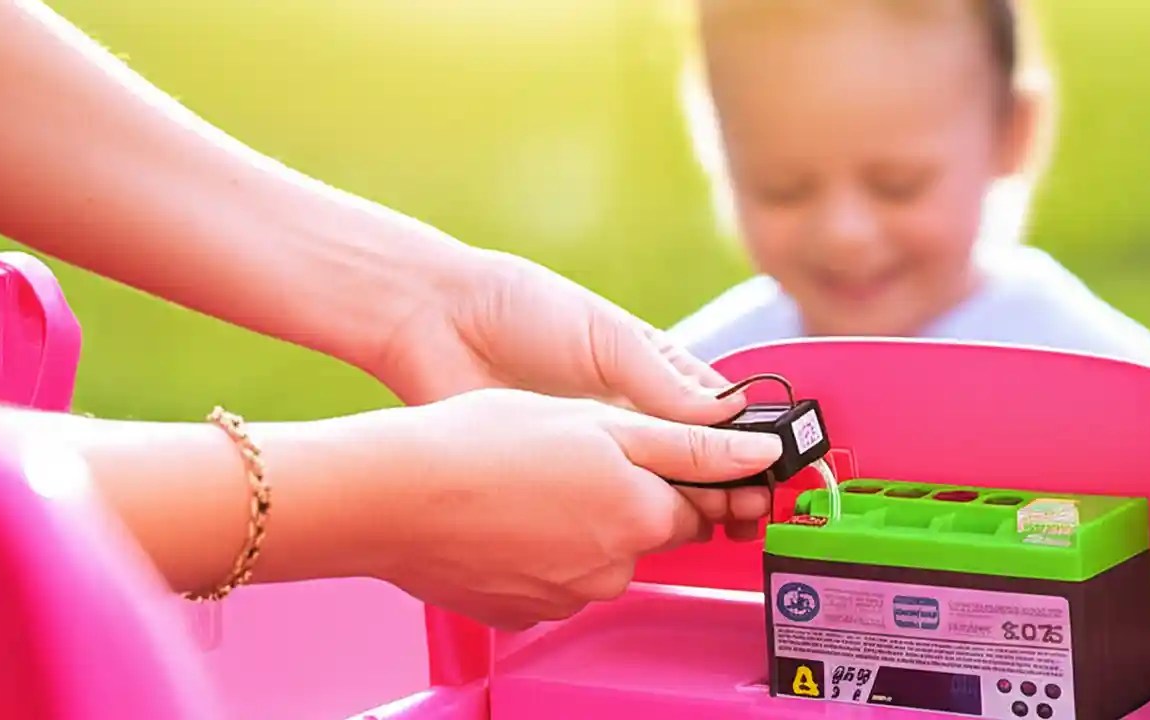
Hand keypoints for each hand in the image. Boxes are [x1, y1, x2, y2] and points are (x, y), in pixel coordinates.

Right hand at [342, 389, 781, 630]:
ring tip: (523, 485)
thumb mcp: (598, 423)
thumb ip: (688, 447)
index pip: (694, 508)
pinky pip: (547, 580)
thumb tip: (759, 455)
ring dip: (577, 526)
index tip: (646, 460)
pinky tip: (501, 519)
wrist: (390, 496)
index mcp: (639, 518)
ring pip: (594, 559)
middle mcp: (612, 570)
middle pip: (643, 536)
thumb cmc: (484, 444)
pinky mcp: (519, 613)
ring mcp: (564, 598)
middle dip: (624, 502)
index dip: (676, 479)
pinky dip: (535, 553)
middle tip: (569, 459)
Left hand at [367, 248, 771, 537]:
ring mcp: (594, 450)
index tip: (769, 472)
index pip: (716, 417)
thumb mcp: (605, 337)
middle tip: (747, 513)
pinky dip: (627, 523)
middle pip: (691, 463)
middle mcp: (629, 415)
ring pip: (651, 491)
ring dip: (682, 511)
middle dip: (724, 488)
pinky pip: (600, 507)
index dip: (746, 445)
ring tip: (711, 527)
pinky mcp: (556, 477)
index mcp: (652, 372)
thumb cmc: (523, 311)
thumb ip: (662, 381)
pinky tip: (645, 534)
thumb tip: (726, 416)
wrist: (437, 325)